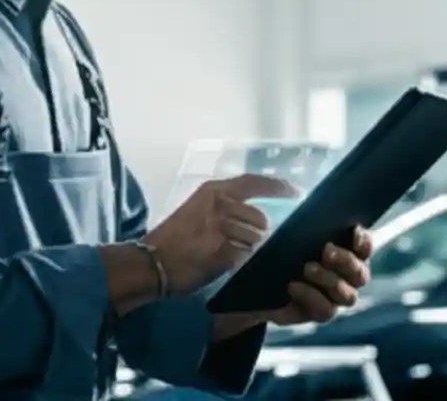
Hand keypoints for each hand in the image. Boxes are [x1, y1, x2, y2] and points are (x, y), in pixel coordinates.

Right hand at [142, 174, 294, 295]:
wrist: (150, 263)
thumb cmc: (172, 240)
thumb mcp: (197, 213)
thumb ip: (224, 211)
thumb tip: (256, 220)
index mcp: (212, 192)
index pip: (253, 183)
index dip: (277, 187)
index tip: (296, 192)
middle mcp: (218, 205)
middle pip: (260, 219)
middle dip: (259, 234)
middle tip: (243, 244)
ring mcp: (220, 228)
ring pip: (255, 240)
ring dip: (248, 250)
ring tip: (227, 255)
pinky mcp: (222, 252)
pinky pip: (245, 257)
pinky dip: (240, 262)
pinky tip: (226, 264)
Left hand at [212, 226, 374, 340]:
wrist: (253, 283)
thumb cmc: (276, 249)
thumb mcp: (285, 229)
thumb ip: (298, 216)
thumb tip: (297, 192)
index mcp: (345, 252)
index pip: (364, 247)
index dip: (364, 240)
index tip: (352, 230)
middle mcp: (346, 277)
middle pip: (360, 273)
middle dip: (346, 261)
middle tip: (326, 250)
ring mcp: (333, 297)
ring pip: (348, 295)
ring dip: (330, 281)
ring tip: (307, 268)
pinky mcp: (317, 312)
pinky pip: (326, 311)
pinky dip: (311, 296)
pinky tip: (293, 285)